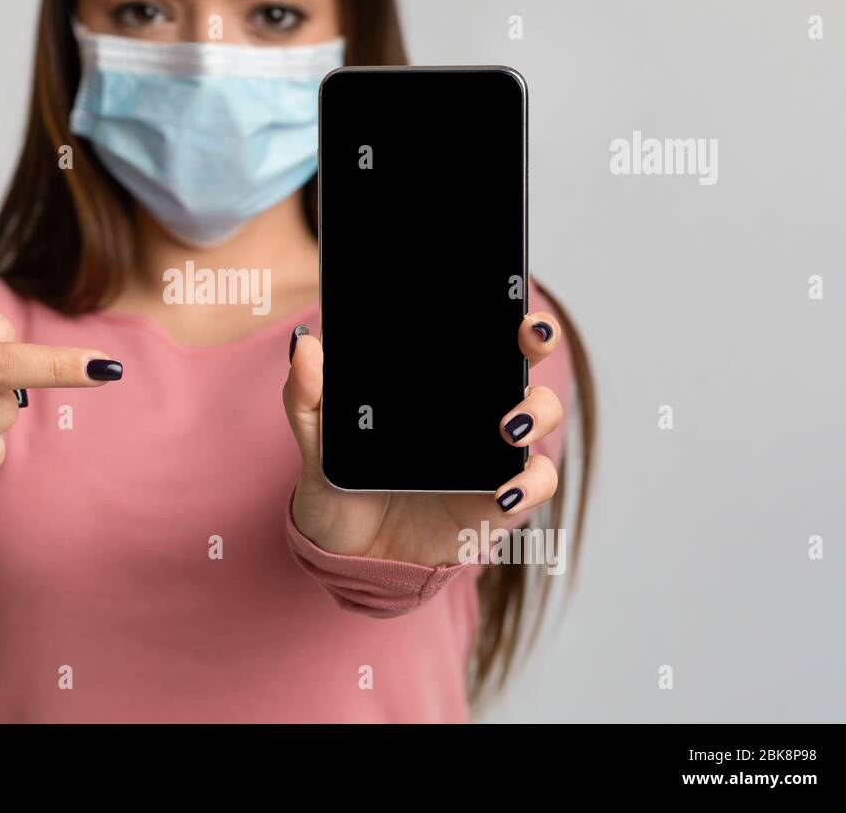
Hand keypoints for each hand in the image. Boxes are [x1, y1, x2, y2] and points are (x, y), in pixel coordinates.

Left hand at [283, 313, 563, 567]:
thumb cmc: (341, 488)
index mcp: (435, 384)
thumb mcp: (317, 442)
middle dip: (538, 338)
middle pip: (523, 360)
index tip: (505, 289)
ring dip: (538, 410)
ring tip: (510, 426)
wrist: (349, 556)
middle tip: (530, 337)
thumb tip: (304, 346)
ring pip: (541, 414)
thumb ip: (307, 397)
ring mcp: (491, 452)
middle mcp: (472, 409)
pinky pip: (534, 483)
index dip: (499, 304)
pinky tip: (504, 489)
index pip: (476, 332)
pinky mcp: (498, 500)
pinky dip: (530, 483)